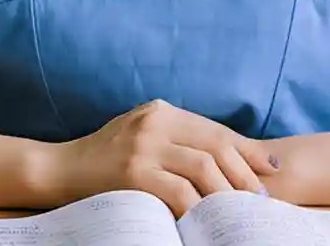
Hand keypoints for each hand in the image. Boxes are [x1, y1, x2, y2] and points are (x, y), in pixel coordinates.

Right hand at [51, 99, 280, 216]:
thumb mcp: (143, 136)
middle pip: (215, 147)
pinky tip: (204, 219)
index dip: (247, 151)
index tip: (270, 170)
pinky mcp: (133, 172)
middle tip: (258, 199)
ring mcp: (143, 146)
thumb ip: (178, 140)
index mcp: (161, 110)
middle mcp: (155, 122)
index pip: (215, 130)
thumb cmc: (105, 158)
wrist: (59, 169)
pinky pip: (179, 191)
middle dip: (243, 174)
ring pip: (203, 167)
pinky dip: (197, 207)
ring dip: (225, 192)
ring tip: (237, 211)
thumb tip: (230, 160)